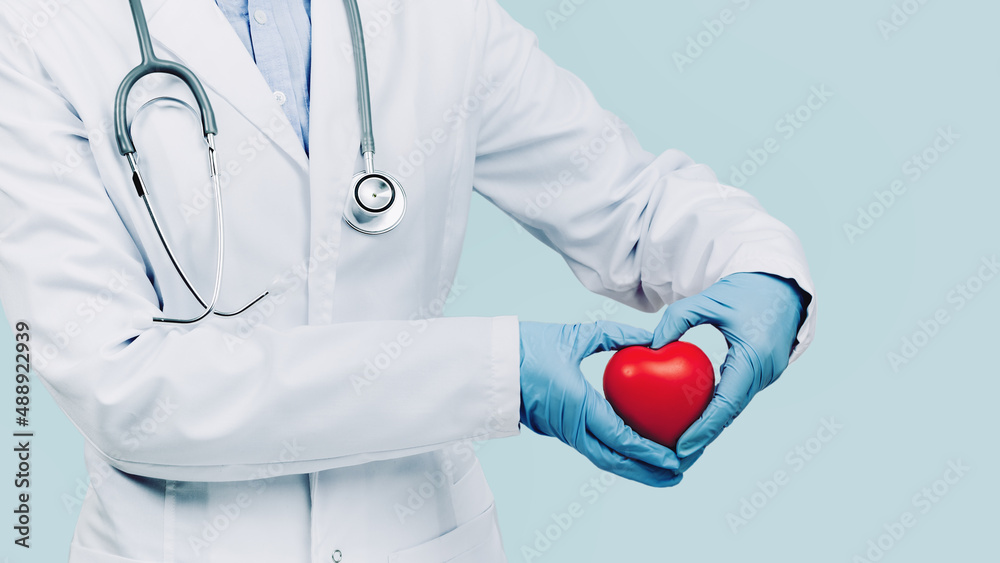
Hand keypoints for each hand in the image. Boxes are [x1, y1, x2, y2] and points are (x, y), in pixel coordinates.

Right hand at [519, 321, 682, 486]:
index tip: (674, 459)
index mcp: (577, 405)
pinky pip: (592, 449)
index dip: (648, 452)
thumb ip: (614, 336)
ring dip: (633, 469)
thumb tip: (651, 337)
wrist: (488, 364)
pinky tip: (632, 451)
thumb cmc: (528, 347)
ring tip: (661, 472)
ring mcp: (562, 432)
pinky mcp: (557, 430)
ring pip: (603, 459)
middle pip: (615, 461)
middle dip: (647, 473)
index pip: (619, 437)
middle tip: (676, 476)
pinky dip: (617, 456)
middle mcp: (571, 426)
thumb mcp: (575, 336)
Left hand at [653, 273, 806, 457]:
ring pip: (735, 408)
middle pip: (730, 414)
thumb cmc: (744, 290)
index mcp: (754, 357)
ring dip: (711, 428)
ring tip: (681, 448)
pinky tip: (694, 421)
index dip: (703, 428)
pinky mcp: (764, 373)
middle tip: (675, 458)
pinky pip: (738, 396)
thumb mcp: (709, 299)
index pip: (726, 403)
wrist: (782, 286)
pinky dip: (718, 410)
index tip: (681, 447)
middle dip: (704, 438)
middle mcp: (765, 372)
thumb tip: (651, 345)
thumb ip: (679, 319)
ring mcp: (768, 375)